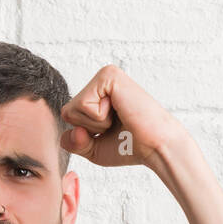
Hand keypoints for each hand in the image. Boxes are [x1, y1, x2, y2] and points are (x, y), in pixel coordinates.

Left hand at [60, 65, 186, 168]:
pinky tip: (120, 111)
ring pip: (72, 109)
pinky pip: (83, 105)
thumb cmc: (129, 146)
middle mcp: (99, 82)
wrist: (155, 146)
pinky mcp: (108, 75)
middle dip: (88, 129)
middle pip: (67, 113)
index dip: (84, 134)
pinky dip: (99, 117)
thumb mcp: (91, 148)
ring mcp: (104, 76)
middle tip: (116, 125)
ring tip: (120, 118)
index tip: (110, 131)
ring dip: (95, 124)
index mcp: (96, 95)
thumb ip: (72, 141)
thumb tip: (74, 130)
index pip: (68, 118)